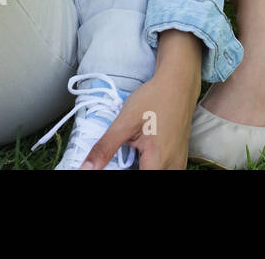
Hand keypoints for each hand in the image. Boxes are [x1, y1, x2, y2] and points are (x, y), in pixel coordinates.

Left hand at [83, 66, 200, 169]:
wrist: (178, 83)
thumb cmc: (155, 98)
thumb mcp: (125, 122)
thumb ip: (105, 148)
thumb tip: (85, 168)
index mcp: (158, 162)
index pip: (136, 180)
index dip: (117, 173)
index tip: (107, 164)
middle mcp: (173, 167)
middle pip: (146, 175)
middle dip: (128, 169)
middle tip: (121, 155)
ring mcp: (179, 164)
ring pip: (156, 174)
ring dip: (141, 168)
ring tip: (131, 155)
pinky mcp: (180, 158)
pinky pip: (162, 170)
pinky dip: (149, 166)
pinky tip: (141, 156)